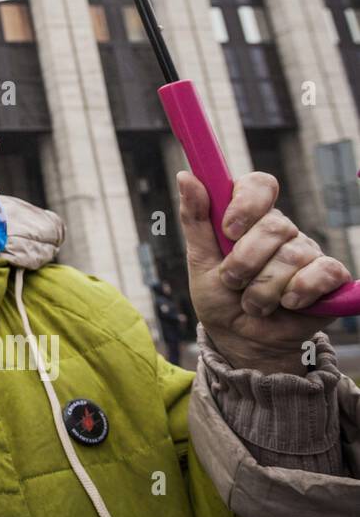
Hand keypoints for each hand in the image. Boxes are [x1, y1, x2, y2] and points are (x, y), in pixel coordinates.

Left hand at [177, 170, 351, 374]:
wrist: (240, 339)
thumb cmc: (218, 297)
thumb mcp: (199, 260)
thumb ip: (196, 219)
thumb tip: (186, 176)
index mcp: (250, 218)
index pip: (259, 185)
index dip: (246, 203)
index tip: (228, 230)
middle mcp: (281, 230)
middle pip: (273, 226)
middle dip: (245, 261)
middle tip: (231, 282)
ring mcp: (307, 251)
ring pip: (293, 255)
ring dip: (263, 289)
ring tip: (252, 303)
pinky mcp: (329, 277)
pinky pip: (324, 272)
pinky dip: (300, 291)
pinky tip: (288, 304)